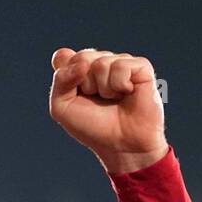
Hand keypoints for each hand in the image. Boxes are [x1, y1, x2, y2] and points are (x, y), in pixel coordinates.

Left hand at [48, 47, 167, 173]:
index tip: (75, 95)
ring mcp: (120, 63)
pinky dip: (120, 85)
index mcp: (79, 70)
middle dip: (84, 85)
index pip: (63, 57)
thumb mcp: (62, 108)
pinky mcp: (140, 67)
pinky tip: (127, 93)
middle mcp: (99, 62)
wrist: (121, 145)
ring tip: (113, 99)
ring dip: (104, 89)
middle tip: (96, 100)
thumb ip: (60, 81)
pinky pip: (121, 66)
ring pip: (100, 63)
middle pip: (81, 57)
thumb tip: (82, 63)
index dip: (66, 76)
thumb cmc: (92, 127)